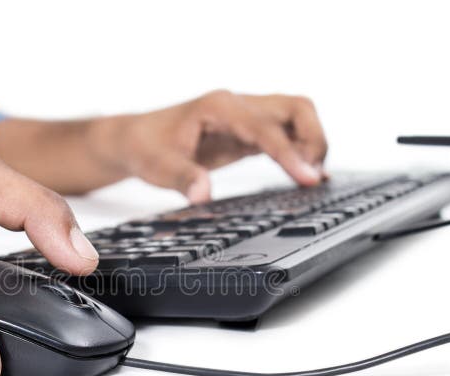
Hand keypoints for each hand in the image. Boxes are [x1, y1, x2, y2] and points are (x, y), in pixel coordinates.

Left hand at [107, 91, 327, 202]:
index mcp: (219, 107)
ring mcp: (246, 117)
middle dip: (313, 140)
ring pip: (297, 117)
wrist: (135, 139)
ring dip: (311, 144)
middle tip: (310, 177)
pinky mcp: (248, 133)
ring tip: (307, 178)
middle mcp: (238, 106)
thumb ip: (182, 178)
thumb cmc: (145, 147)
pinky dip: (300, 152)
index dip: (290, 153)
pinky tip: (305, 175)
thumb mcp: (157, 167)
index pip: (267, 128)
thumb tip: (203, 195)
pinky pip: (286, 135)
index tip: (308, 177)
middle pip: (297, 108)